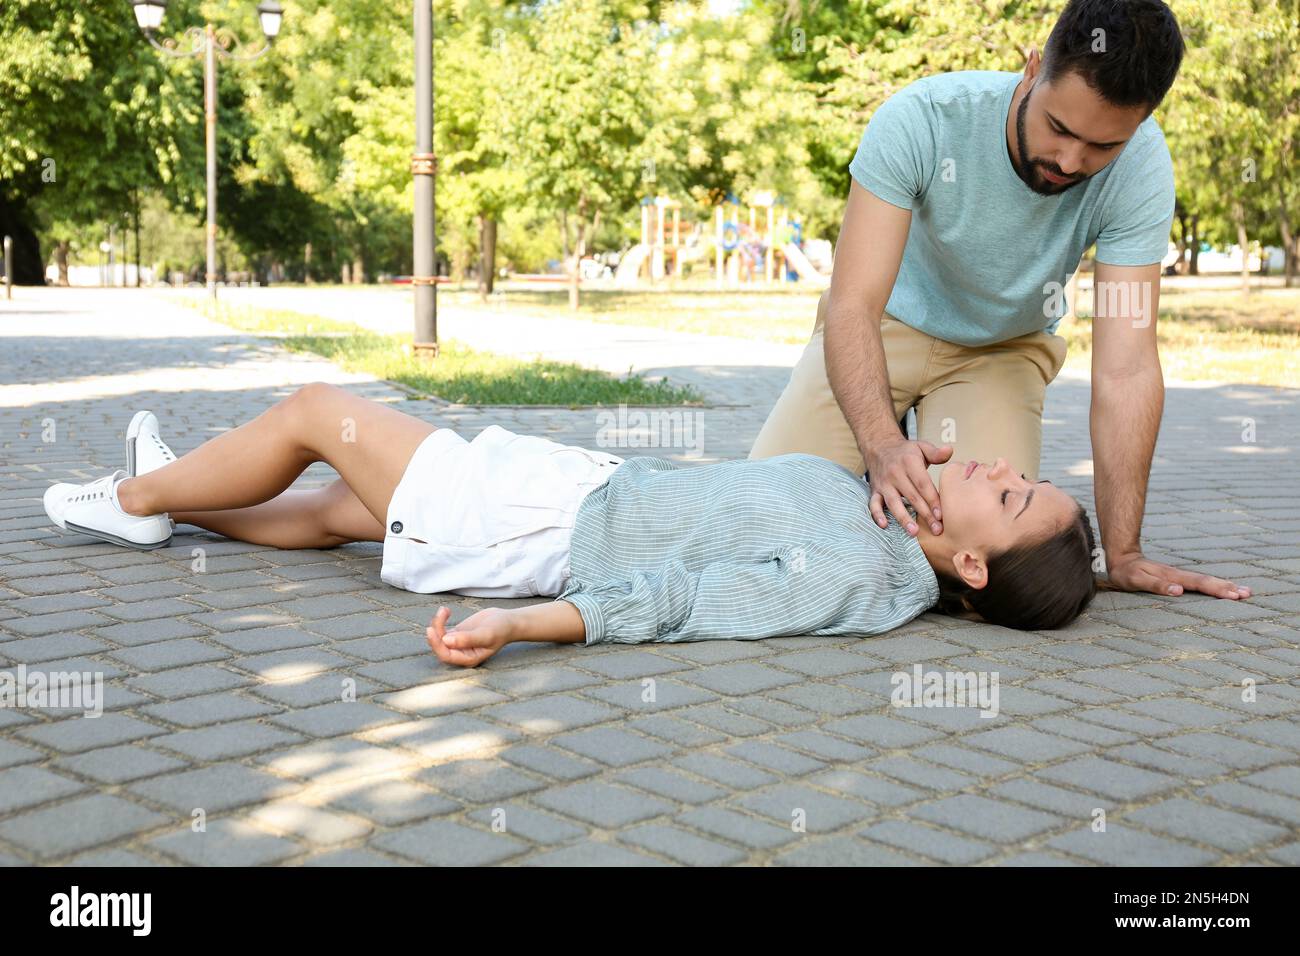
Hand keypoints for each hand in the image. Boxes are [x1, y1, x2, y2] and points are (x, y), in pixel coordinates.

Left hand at [425, 606, 514, 666]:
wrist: (507, 621)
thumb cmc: (500, 630)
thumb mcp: (486, 634)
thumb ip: (468, 639)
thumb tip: (446, 641)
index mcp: (468, 659)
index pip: (446, 655)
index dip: (436, 644)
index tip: (431, 629)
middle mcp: (461, 654)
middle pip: (440, 646)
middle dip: (436, 632)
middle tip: (440, 615)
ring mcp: (458, 643)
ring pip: (439, 637)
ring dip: (437, 623)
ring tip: (445, 610)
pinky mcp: (457, 634)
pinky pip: (442, 629)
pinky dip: (440, 620)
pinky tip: (446, 610)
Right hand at [864, 438, 952, 535]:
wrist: (879, 447)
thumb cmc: (905, 452)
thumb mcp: (921, 446)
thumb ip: (935, 452)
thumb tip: (949, 451)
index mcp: (909, 463)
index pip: (923, 484)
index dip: (932, 500)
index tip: (941, 514)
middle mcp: (895, 474)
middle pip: (912, 497)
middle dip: (925, 514)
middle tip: (936, 529)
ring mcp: (884, 483)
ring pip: (894, 503)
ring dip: (903, 518)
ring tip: (913, 532)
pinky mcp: (875, 490)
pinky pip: (873, 504)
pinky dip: (877, 515)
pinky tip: (885, 525)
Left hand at [1106, 552, 1252, 599]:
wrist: (1122, 558)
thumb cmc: (1127, 573)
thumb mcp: (1136, 580)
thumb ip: (1156, 585)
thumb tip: (1179, 591)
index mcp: (1172, 577)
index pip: (1199, 584)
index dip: (1216, 590)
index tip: (1234, 595)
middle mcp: (1179, 576)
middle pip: (1207, 582)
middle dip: (1227, 588)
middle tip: (1247, 594)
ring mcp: (1179, 576)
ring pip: (1205, 581)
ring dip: (1224, 586)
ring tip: (1244, 591)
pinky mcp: (1177, 578)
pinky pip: (1198, 583)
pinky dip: (1213, 585)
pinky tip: (1222, 589)